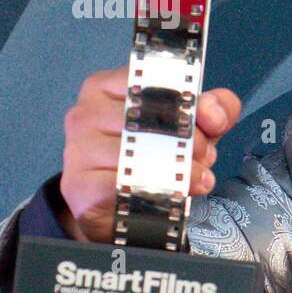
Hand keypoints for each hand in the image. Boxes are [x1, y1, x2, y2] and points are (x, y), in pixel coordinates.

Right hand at [57, 65, 241, 242]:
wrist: (120, 210)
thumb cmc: (153, 159)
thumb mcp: (192, 128)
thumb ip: (213, 110)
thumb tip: (213, 112)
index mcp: (107, 86)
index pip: (156, 82)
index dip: (192, 104)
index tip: (212, 123)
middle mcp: (86, 112)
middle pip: (151, 119)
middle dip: (192, 142)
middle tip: (203, 157)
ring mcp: (78, 148)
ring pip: (143, 153)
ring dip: (182, 171)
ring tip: (193, 179)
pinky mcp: (80, 185)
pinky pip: (129, 183)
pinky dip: (161, 191)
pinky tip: (172, 195)